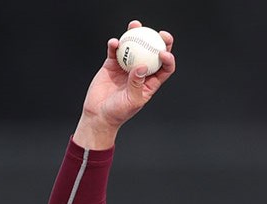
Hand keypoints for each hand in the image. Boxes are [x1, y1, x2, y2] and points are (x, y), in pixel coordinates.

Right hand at [73, 21, 176, 149]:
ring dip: (135, 35)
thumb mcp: (132, 101)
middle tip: (157, 32)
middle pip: (152, 53)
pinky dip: (115, 45)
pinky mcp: (112, 64)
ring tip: (134, 25)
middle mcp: (140, 72)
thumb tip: (142, 66)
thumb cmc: (118, 112)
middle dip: (158, 40)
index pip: (164, 68)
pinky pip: (115, 51)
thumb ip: (137, 84)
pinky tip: (114, 42)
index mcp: (150, 82)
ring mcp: (126, 67)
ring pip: (134, 47)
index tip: (164, 52)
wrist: (98, 114)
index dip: (168, 58)